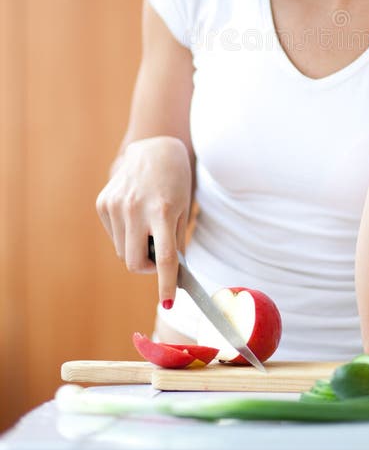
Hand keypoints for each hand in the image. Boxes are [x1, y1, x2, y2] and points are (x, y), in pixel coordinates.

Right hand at [96, 136, 191, 306]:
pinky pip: (113, 236)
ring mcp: (116, 205)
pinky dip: (125, 235)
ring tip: (148, 227)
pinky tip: (135, 215)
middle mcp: (135, 208)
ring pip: (123, 252)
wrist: (155, 148)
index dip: (166, 284)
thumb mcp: (183, 208)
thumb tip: (172, 274)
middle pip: (135, 263)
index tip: (168, 302)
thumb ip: (176, 241)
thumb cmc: (176, 180)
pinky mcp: (103, 202)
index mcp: (162, 211)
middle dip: (148, 268)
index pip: (164, 259)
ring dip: (137, 249)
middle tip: (159, 257)